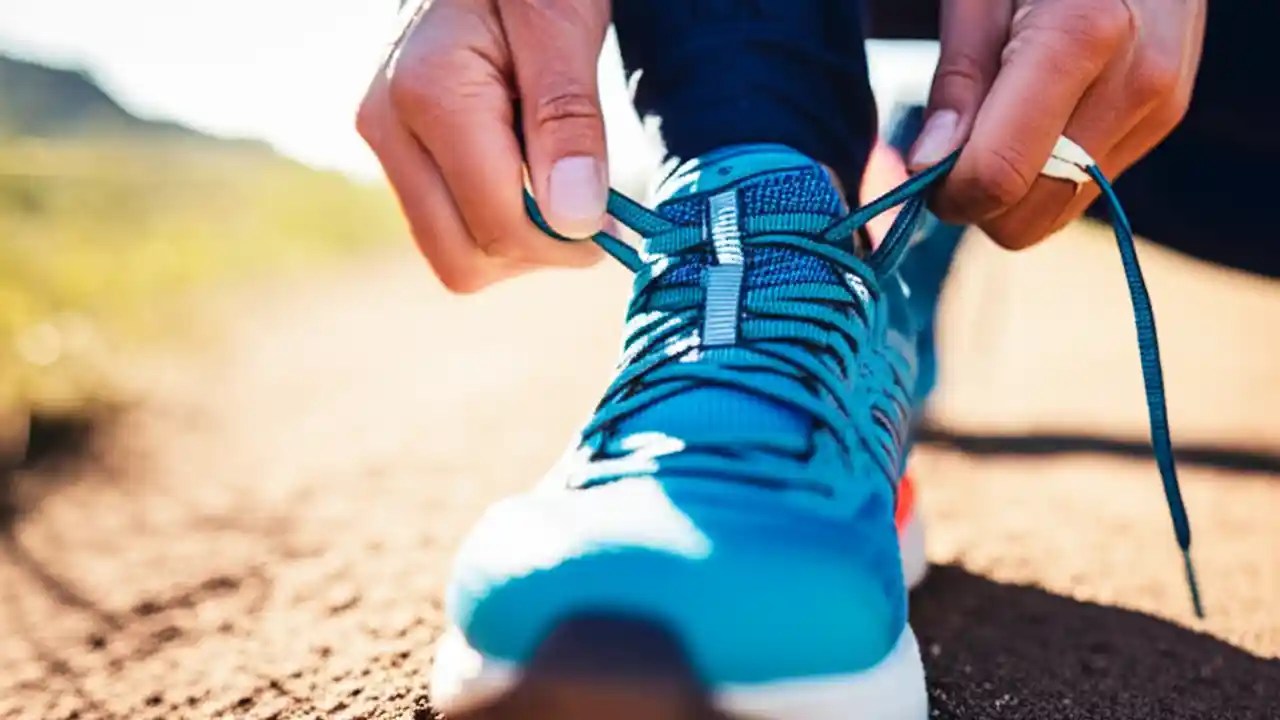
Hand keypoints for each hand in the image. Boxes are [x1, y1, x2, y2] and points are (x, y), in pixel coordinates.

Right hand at [357, 0, 609, 292]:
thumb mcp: (564, 24)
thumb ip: (567, 118)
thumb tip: (574, 220)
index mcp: (430, 94)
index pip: (497, 224)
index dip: (567, 242)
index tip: (620, 225)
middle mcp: (389, 126)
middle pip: (462, 259)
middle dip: (538, 254)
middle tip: (595, 219)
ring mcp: (386, 142)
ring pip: (452, 254)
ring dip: (519, 245)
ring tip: (562, 185)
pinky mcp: (398, 152)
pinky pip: (448, 227)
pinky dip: (499, 225)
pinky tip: (534, 179)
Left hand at [909, 0, 1205, 248]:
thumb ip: (958, 78)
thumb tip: (928, 166)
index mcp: (1080, 35)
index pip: (1001, 173)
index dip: (948, 192)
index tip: (923, 171)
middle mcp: (1135, 80)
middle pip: (1032, 211)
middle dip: (980, 200)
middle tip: (954, 150)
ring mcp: (1160, 105)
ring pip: (1060, 210)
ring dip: (1015, 192)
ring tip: (1000, 124)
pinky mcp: (1166, 118)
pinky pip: (1088, 188)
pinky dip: (1048, 174)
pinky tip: (1039, 120)